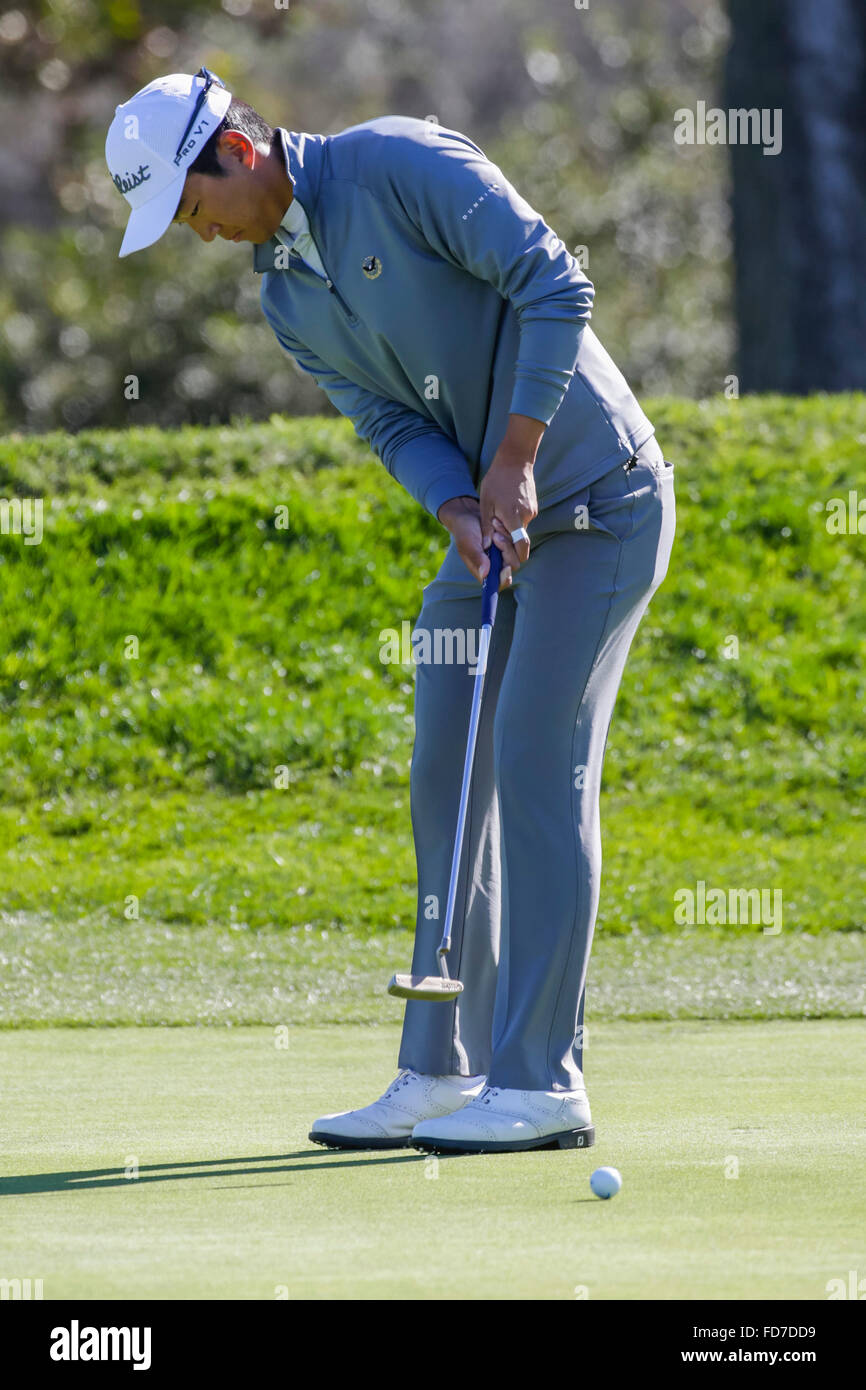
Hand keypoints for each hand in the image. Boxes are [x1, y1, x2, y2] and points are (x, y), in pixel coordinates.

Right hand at [436, 495, 510, 589]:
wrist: (468, 514)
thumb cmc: (464, 531)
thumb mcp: (467, 543)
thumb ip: (476, 557)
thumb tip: (484, 574)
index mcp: (483, 571)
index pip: (497, 583)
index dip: (504, 579)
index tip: (506, 568)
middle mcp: (495, 565)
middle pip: (511, 566)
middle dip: (506, 551)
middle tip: (495, 536)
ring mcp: (502, 554)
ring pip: (516, 552)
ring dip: (507, 539)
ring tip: (494, 526)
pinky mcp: (508, 544)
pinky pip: (516, 541)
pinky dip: (509, 532)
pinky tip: (497, 523)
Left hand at [479, 443, 537, 582]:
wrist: (516, 459)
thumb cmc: (497, 479)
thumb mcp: (486, 503)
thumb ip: (486, 527)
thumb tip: (486, 547)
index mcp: (514, 516)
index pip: (521, 547)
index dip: (515, 557)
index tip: (503, 560)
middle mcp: (527, 516)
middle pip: (520, 541)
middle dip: (507, 543)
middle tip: (493, 532)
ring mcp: (533, 511)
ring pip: (520, 530)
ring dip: (509, 530)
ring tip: (496, 516)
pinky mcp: (534, 507)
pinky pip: (523, 521)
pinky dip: (514, 521)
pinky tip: (504, 509)